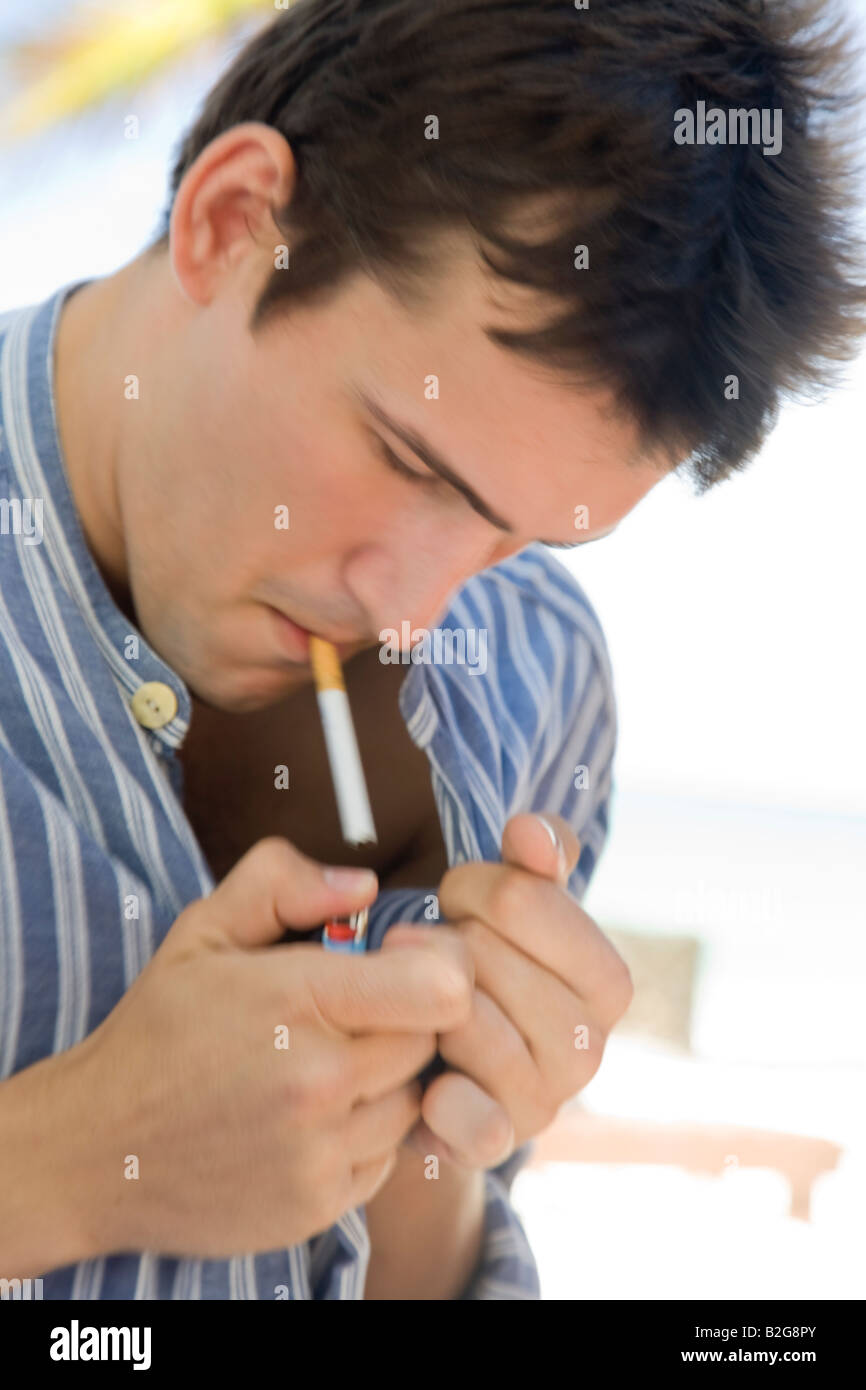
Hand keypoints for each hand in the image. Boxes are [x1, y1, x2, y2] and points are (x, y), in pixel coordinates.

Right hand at [76, 837, 473, 1258]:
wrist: (94, 1150)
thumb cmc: (157, 1032)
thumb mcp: (201, 931)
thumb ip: (280, 883)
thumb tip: (364, 885)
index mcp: (295, 1003)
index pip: (442, 989)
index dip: (437, 966)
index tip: (396, 962)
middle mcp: (317, 1083)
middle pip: (432, 1040)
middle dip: (404, 1019)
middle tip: (352, 1015)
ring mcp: (320, 1153)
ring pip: (414, 1100)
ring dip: (386, 1080)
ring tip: (324, 1066)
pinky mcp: (317, 1206)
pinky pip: (387, 1155)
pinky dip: (364, 1134)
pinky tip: (310, 1117)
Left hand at [382, 813, 632, 1168]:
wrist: (441, 1069)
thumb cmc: (482, 967)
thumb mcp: (513, 903)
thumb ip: (536, 855)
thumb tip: (527, 833)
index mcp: (607, 981)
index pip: (526, 899)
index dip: (472, 888)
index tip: (457, 901)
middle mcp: (589, 1047)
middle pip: (482, 957)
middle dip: (438, 941)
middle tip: (424, 950)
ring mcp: (546, 1101)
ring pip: (465, 1021)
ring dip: (421, 1001)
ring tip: (411, 997)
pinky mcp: (497, 1144)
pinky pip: (467, 1113)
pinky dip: (438, 1094)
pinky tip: (425, 1074)